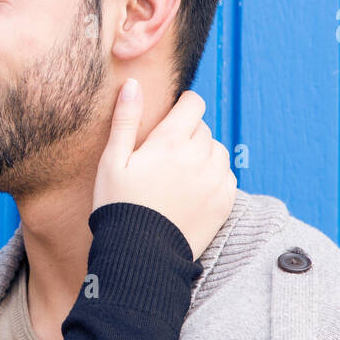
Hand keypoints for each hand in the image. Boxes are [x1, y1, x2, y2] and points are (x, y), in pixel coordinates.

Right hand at [92, 80, 236, 257]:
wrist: (140, 255)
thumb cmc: (119, 206)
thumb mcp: (112, 161)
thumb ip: (125, 120)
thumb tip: (133, 84)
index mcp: (170, 142)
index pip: (194, 104)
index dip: (183, 107)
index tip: (171, 119)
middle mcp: (199, 157)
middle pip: (204, 128)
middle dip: (188, 134)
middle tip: (165, 156)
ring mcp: (215, 180)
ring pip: (217, 151)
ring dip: (203, 155)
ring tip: (178, 175)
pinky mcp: (224, 201)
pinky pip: (227, 175)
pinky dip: (213, 177)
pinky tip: (191, 190)